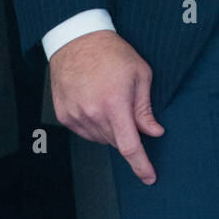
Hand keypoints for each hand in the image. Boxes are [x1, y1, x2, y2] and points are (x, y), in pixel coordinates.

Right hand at [49, 30, 163, 183]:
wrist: (78, 39)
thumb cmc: (112, 53)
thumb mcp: (140, 74)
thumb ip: (145, 108)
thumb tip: (154, 132)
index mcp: (115, 103)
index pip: (130, 146)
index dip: (141, 165)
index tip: (149, 178)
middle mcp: (92, 113)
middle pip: (115, 141)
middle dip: (126, 131)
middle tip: (126, 105)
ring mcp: (75, 116)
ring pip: (100, 138)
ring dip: (110, 128)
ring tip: (108, 97)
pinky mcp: (64, 116)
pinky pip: (85, 132)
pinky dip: (94, 124)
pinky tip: (94, 101)